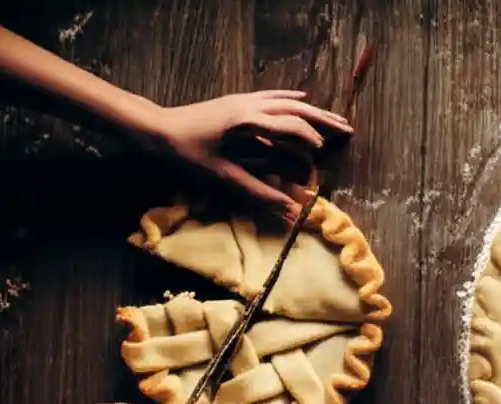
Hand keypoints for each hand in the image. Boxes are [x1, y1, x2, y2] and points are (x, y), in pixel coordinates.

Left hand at [149, 90, 352, 214]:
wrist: (153, 128)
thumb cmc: (185, 154)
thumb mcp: (222, 176)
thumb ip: (259, 192)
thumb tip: (289, 210)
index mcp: (249, 120)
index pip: (292, 125)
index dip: (312, 140)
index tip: (323, 157)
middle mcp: (250, 104)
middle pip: (296, 108)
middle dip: (322, 119)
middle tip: (347, 129)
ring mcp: (242, 100)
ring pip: (286, 100)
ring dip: (311, 109)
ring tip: (332, 116)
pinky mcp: (235, 101)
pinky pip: (271, 96)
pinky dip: (289, 98)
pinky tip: (300, 97)